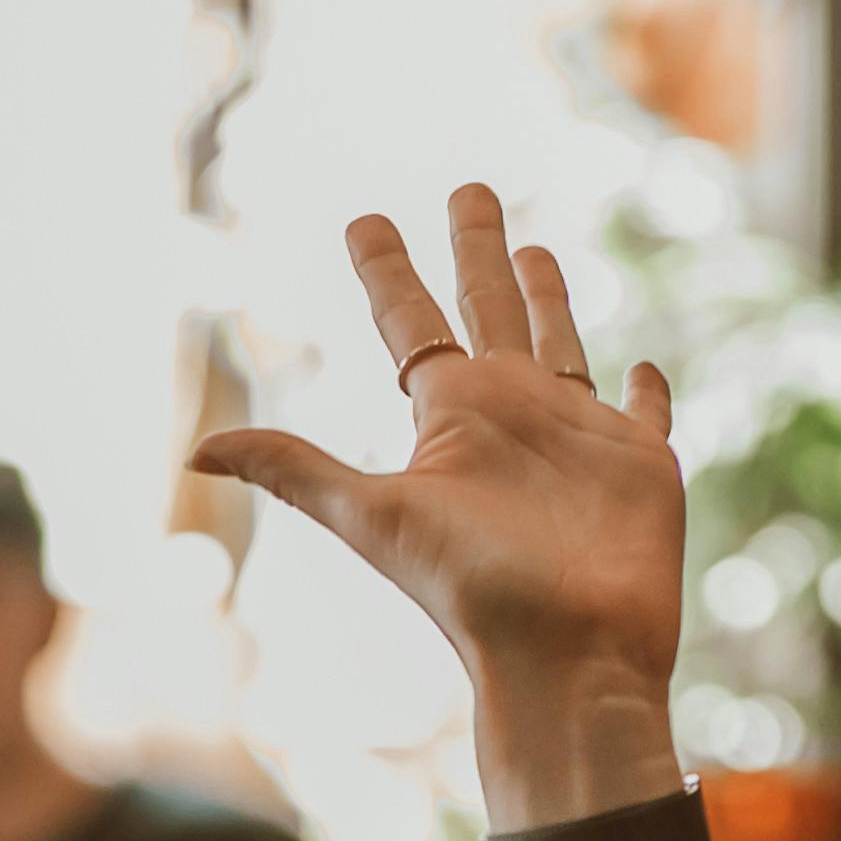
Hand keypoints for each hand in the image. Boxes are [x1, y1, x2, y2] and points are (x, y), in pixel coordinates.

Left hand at [192, 187, 684, 812]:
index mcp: (450, 414)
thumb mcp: (375, 517)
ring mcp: (577, 436)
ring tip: (535, 245)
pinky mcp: (640, 462)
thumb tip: (194, 452)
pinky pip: (644, 409)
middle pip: (487, 306)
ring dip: (548, 295)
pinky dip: (646, 386)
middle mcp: (510, 412)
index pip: (410, 320)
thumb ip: (295, 471)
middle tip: (468, 185)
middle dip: (475, 246)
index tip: (363, 218)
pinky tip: (644, 363)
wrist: (568, 655)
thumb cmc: (474, 589)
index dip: (385, 268)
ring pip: (561, 341)